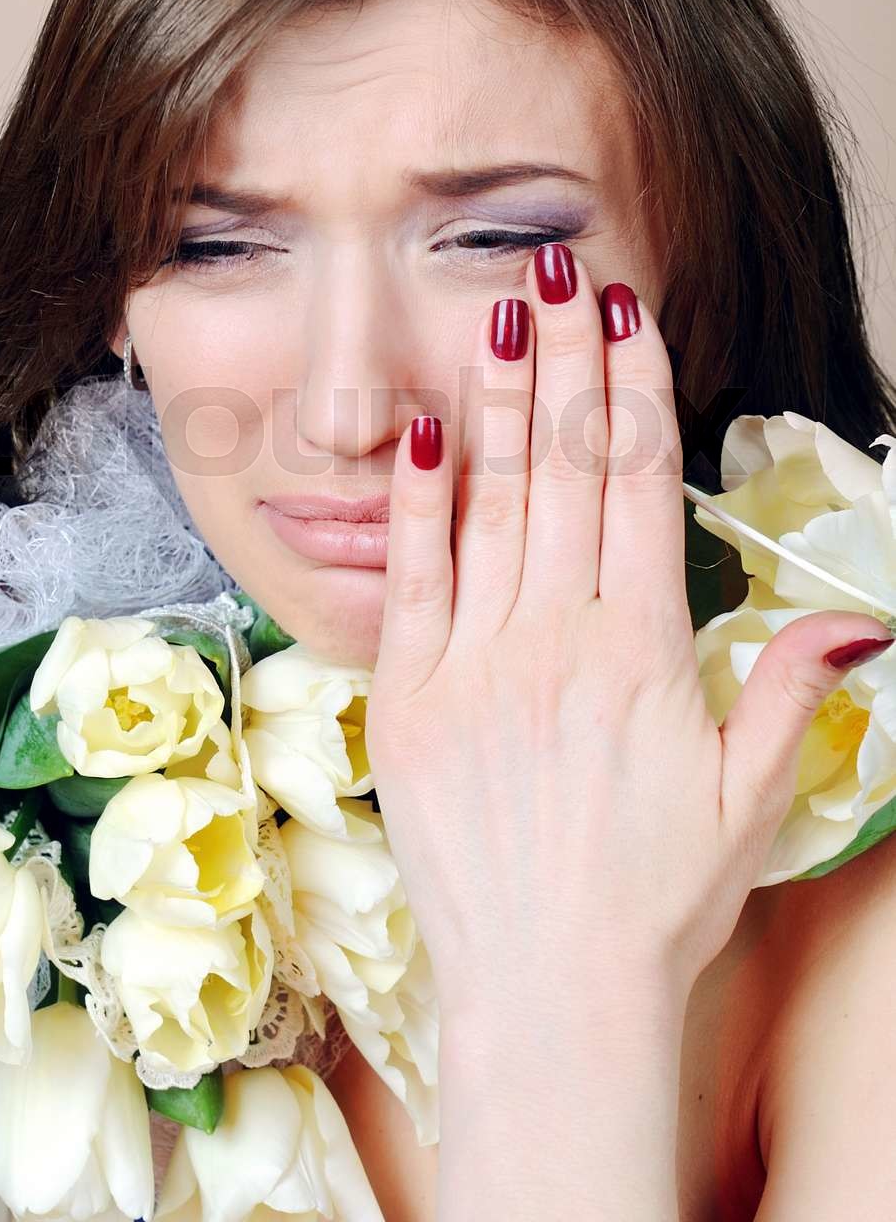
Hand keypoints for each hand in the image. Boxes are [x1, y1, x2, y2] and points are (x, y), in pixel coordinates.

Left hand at [366, 243, 892, 1016]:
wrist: (549, 987)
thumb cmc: (659, 898)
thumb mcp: (754, 798)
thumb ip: (790, 693)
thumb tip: (859, 621)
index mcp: (644, 649)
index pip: (641, 487)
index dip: (635, 391)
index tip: (627, 318)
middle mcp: (558, 636)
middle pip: (566, 471)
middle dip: (566, 362)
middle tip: (558, 272)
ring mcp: (476, 661)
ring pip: (492, 504)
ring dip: (501, 402)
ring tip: (500, 316)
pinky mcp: (409, 696)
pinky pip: (412, 577)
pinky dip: (417, 502)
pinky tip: (421, 430)